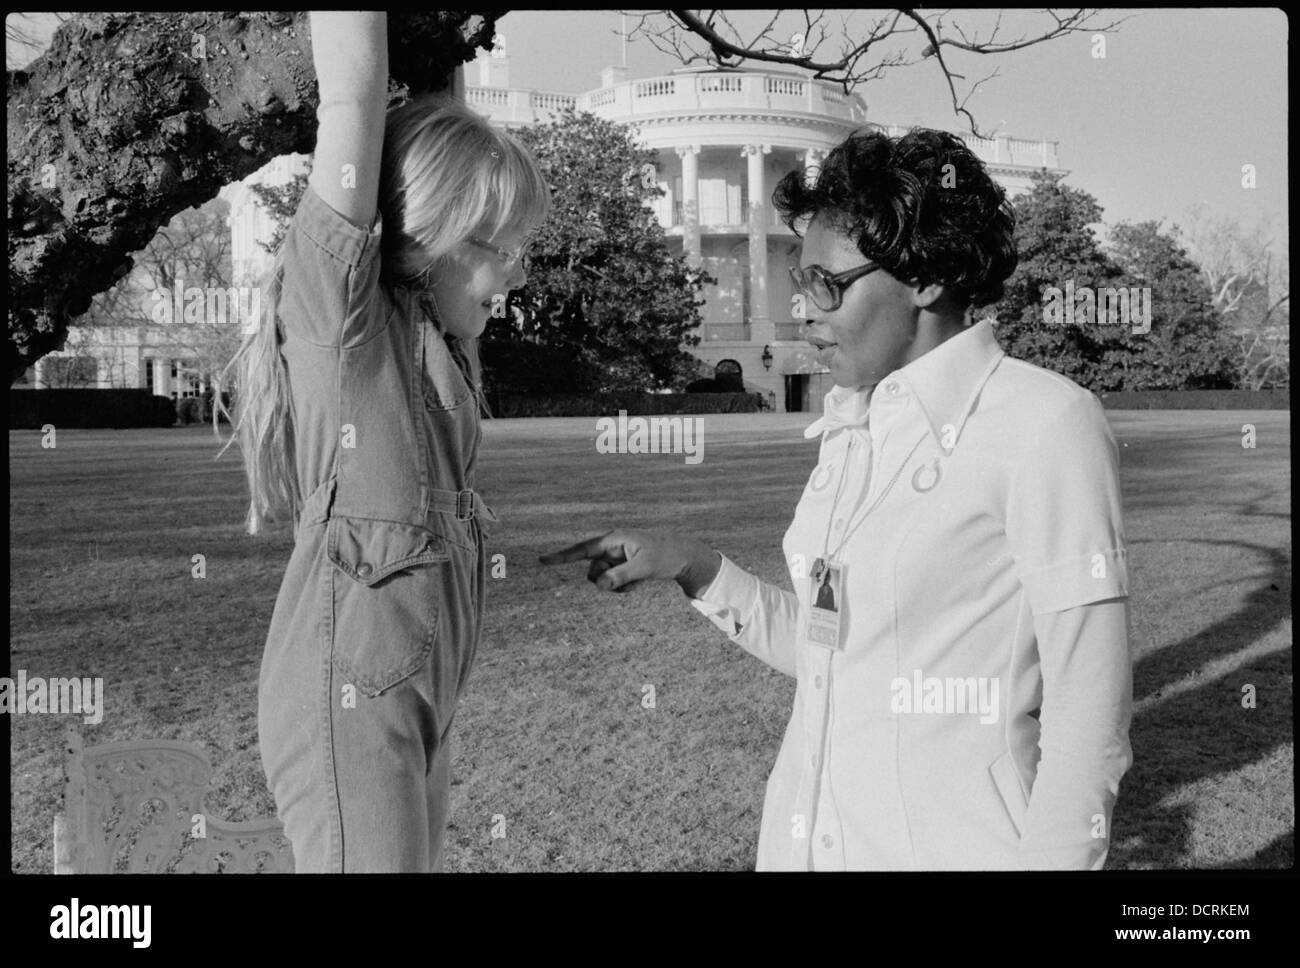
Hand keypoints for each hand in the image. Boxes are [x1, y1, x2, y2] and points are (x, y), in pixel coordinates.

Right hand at [539, 530, 720, 595]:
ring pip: (603, 579)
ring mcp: (618, 558)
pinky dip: (623, 587)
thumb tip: (599, 585)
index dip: (561, 556)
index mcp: (615, 540)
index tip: (541, 561)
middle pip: (593, 571)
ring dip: (615, 587)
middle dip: (605, 582)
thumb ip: (620, 576)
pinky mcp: (624, 567)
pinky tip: (639, 583)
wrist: (685, 557)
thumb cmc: (666, 557)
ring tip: (637, 583)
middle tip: (628, 582)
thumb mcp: (644, 567)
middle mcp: (613, 547)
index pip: (583, 549)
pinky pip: (614, 583)